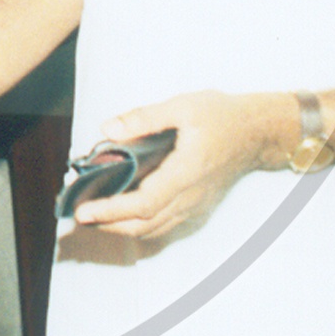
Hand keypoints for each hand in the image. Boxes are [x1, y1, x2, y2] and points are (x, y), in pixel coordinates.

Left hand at [68, 90, 290, 240]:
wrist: (257, 132)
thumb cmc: (222, 117)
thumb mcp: (182, 107)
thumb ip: (144, 118)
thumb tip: (108, 129)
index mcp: (185, 173)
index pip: (142, 204)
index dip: (110, 211)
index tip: (83, 210)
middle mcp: (190, 197)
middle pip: (144, 224)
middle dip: (107, 224)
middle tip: (77, 216)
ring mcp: (195, 205)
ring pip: (153, 228)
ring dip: (120, 227)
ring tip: (92, 217)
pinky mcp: (197, 205)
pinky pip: (164, 224)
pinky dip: (139, 225)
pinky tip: (121, 215)